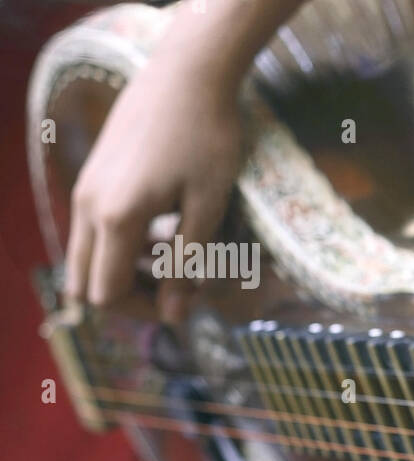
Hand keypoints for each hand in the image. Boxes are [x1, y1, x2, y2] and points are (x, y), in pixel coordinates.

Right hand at [63, 50, 242, 323]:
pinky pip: (96, 229)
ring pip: (90, 256)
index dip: (146, 311)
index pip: (108, 295)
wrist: (188, 74)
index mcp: (116, 218)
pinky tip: (168, 228)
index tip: (188, 302)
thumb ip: (189, 264)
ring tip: (181, 253)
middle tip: (180, 285)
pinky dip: (125, 243)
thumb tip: (176, 316)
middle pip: (88, 282)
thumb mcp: (208, 207)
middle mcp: (89, 206)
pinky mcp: (95, 177)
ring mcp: (86, 189)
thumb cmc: (207, 137)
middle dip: (132, 295)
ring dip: (128, 269)